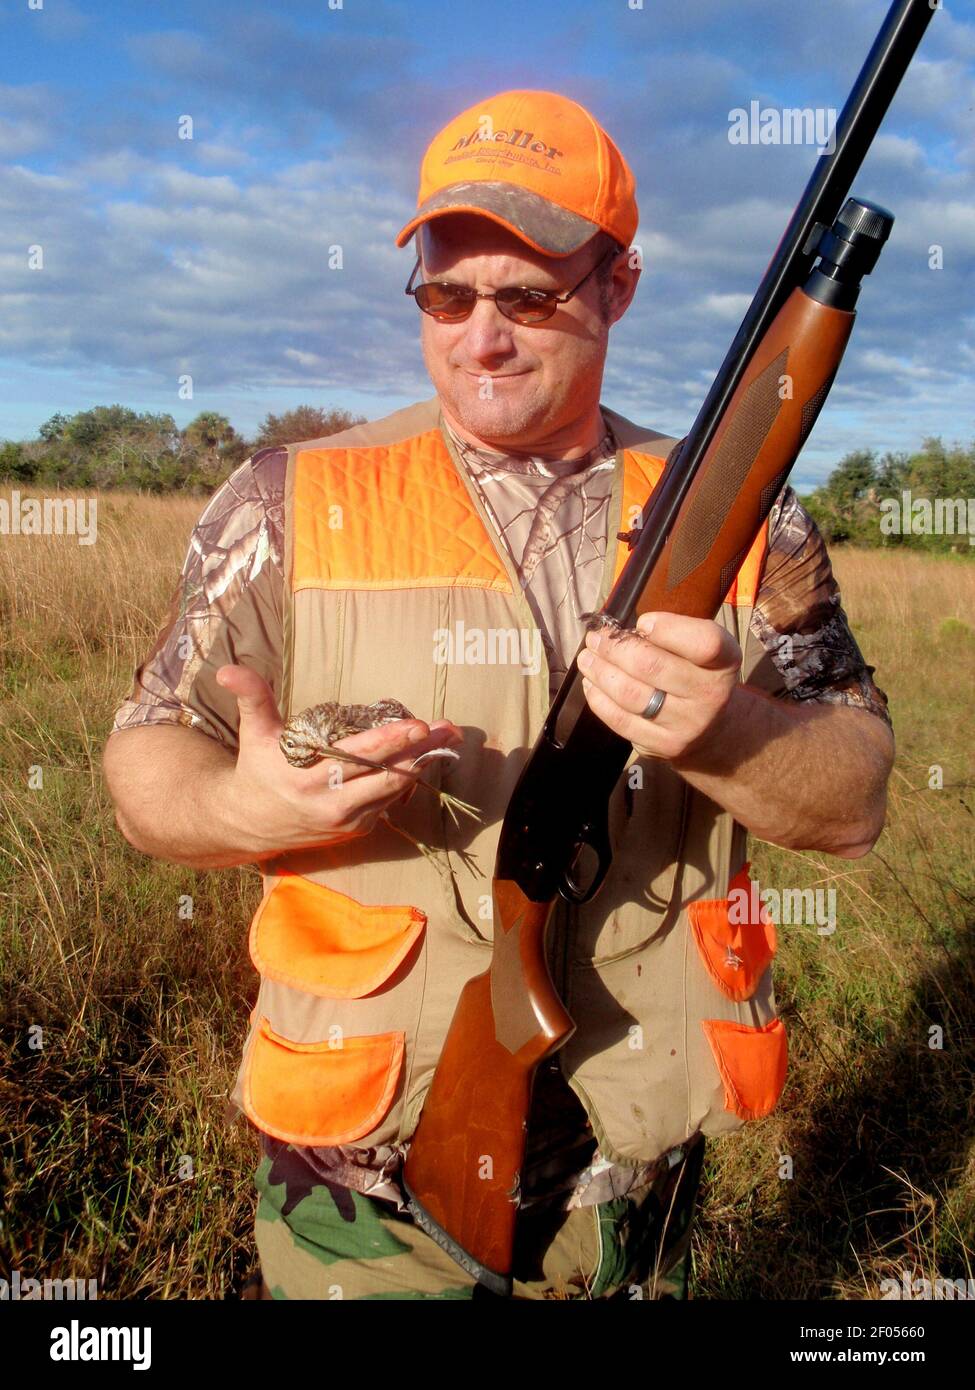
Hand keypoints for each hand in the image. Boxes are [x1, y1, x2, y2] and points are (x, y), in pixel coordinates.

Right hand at [215, 664, 463, 857]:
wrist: (248, 824)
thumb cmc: (256, 769)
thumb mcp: (255, 733)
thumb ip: (251, 697)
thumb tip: (228, 669)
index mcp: (307, 777)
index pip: (357, 756)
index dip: (390, 741)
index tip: (418, 724)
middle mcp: (330, 803)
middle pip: (386, 775)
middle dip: (421, 751)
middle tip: (448, 729)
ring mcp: (347, 820)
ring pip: (394, 790)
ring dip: (423, 764)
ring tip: (447, 740)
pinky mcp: (356, 830)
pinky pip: (389, 803)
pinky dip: (408, 781)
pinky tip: (426, 759)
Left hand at [575, 612, 741, 764]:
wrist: (714, 732)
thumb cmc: (698, 677)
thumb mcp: (701, 651)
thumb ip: (673, 635)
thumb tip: (619, 629)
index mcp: (724, 662)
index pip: (705, 643)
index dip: (668, 629)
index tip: (642, 623)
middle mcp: (710, 695)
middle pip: (652, 666)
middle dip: (615, 647)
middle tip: (596, 637)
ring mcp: (686, 724)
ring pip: (630, 694)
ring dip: (600, 672)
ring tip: (587, 658)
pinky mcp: (663, 745)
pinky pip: (621, 720)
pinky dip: (599, 699)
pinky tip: (591, 683)